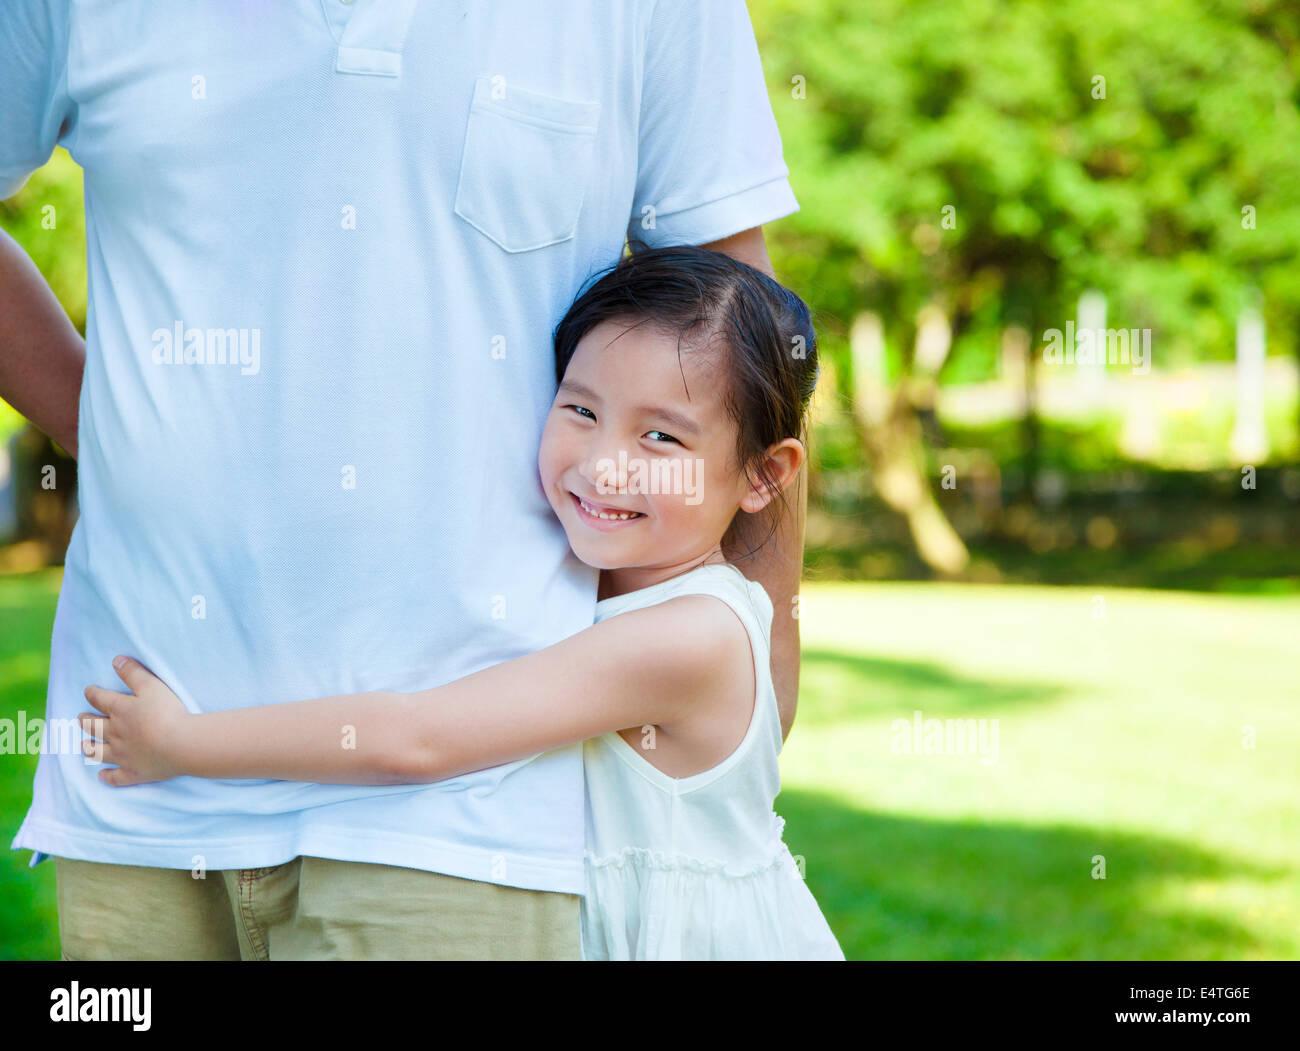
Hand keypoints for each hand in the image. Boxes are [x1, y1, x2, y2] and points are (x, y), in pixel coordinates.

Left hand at [79, 656, 192, 785]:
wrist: (181, 745)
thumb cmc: (168, 712)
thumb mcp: (152, 686)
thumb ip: (133, 672)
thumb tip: (116, 660)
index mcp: (120, 710)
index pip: (99, 699)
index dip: (92, 693)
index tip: (88, 690)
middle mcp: (115, 733)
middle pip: (93, 726)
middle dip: (85, 720)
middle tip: (81, 717)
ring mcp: (122, 755)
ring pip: (97, 752)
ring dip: (89, 747)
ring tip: (84, 744)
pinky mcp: (133, 772)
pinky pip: (116, 777)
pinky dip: (107, 776)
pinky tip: (102, 775)